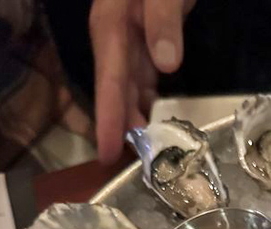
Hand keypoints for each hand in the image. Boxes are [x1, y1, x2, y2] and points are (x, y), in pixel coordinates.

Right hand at [89, 0, 195, 163]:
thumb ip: (165, 21)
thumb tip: (164, 64)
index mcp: (113, 26)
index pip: (110, 82)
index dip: (108, 119)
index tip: (105, 152)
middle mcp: (116, 36)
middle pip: (116, 90)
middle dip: (118, 126)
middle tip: (124, 165)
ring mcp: (131, 38)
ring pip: (129, 86)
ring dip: (133, 117)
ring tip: (140, 151)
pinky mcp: (147, 37)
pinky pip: (143, 76)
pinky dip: (147, 99)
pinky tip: (153, 118)